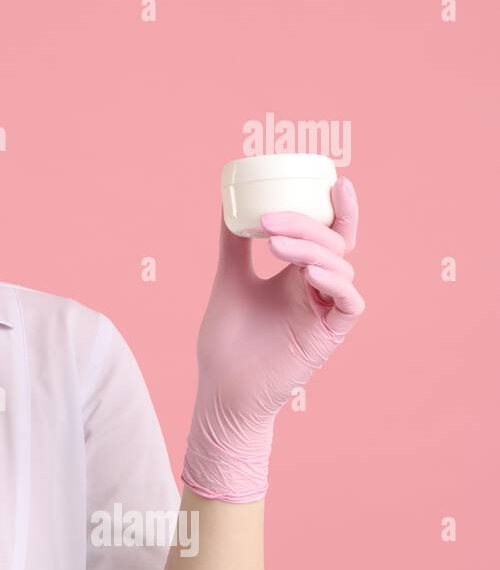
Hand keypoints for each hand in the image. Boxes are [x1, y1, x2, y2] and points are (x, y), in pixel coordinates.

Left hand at [181, 177, 365, 501]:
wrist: (222, 389)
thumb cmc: (227, 341)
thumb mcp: (229, 281)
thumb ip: (234, 245)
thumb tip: (228, 204)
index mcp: (297, 274)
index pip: (327, 233)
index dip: (338, 208)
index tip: (335, 180)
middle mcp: (315, 289)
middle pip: (333, 244)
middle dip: (309, 225)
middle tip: (273, 220)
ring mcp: (324, 312)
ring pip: (340, 268)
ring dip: (313, 250)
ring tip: (279, 246)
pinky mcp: (328, 336)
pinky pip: (347, 304)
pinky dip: (334, 284)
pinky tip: (309, 274)